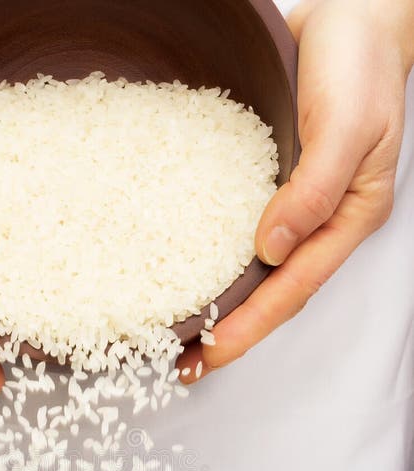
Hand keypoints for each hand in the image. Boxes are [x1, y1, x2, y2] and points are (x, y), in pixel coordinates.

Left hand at [179, 0, 413, 382]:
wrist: (353, 16)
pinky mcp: (269, 185)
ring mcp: (293, 206)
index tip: (212, 352)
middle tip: (187, 362)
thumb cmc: (362, 65)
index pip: (294, 288)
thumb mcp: (347, 127)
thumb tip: (271, 248)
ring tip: (181, 332)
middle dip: (232, 333)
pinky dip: (212, 256)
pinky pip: (238, 229)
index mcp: (346, 219)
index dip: (253, 325)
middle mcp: (318, 222)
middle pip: (273, 293)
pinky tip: (183, 269)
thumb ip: (313, 189)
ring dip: (221, 303)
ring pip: (255, 270)